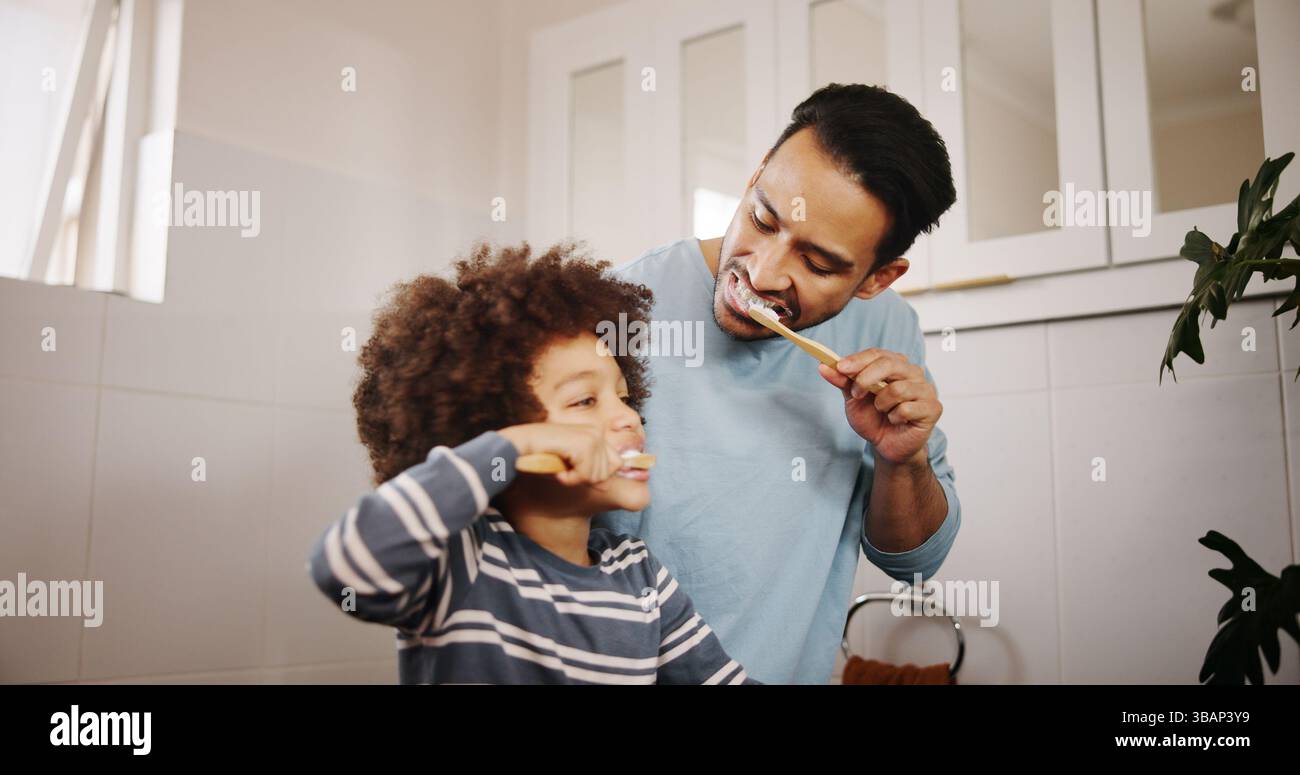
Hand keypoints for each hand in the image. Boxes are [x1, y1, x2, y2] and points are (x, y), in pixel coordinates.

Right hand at [498, 422, 624, 486]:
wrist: (520, 445)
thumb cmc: (540, 455)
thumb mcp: (569, 466)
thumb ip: (589, 472)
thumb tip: (606, 486)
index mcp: (595, 434)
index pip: (616, 463)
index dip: (595, 475)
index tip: (574, 471)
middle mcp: (596, 432)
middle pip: (608, 472)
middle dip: (585, 479)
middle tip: (564, 471)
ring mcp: (592, 436)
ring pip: (598, 476)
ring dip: (575, 479)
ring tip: (559, 468)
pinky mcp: (585, 444)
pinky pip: (586, 476)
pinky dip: (570, 479)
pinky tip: (557, 470)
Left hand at [816, 348, 940, 465]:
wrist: (887, 445)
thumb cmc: (874, 418)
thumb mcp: (853, 398)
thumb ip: (842, 381)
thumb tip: (823, 365)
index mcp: (895, 364)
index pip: (877, 354)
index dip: (858, 360)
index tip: (840, 367)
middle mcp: (913, 372)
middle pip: (890, 364)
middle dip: (866, 379)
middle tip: (855, 394)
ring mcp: (926, 389)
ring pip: (898, 389)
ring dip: (882, 404)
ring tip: (882, 411)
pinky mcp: (933, 408)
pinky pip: (908, 408)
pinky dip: (895, 417)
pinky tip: (896, 421)